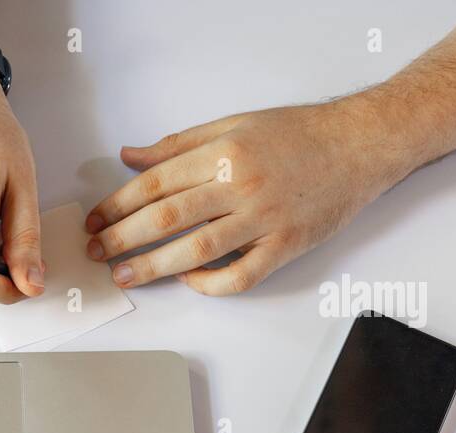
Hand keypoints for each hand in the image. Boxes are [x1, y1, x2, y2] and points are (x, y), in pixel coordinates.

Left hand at [85, 101, 406, 295]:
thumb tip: (130, 156)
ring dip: (153, 267)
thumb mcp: (233, 125)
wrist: (361, 144)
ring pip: (197, 250)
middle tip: (98, 253)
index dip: (117, 205)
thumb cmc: (298, 134)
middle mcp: (241, 185)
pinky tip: (188, 281)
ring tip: (124, 275)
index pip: (155, 183)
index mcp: (224, 152)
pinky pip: (240, 276)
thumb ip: (179, 144)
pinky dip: (210, 284)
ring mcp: (265, 218)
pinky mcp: (286, 246)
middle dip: (123, 239)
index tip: (95, 221)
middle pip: (167, 218)